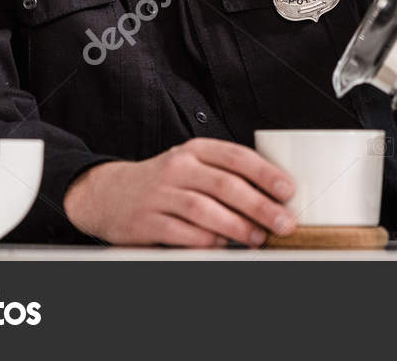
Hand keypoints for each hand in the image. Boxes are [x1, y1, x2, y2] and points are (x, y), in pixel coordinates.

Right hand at [63, 138, 297, 246]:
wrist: (107, 194)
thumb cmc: (164, 182)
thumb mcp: (192, 165)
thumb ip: (226, 175)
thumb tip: (272, 197)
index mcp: (195, 150)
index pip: (236, 156)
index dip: (266, 173)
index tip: (288, 190)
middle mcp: (177, 167)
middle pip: (225, 185)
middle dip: (260, 206)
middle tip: (283, 222)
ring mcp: (159, 194)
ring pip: (204, 210)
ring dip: (236, 227)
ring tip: (258, 237)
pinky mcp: (145, 221)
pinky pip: (181, 233)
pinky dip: (205, 241)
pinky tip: (222, 246)